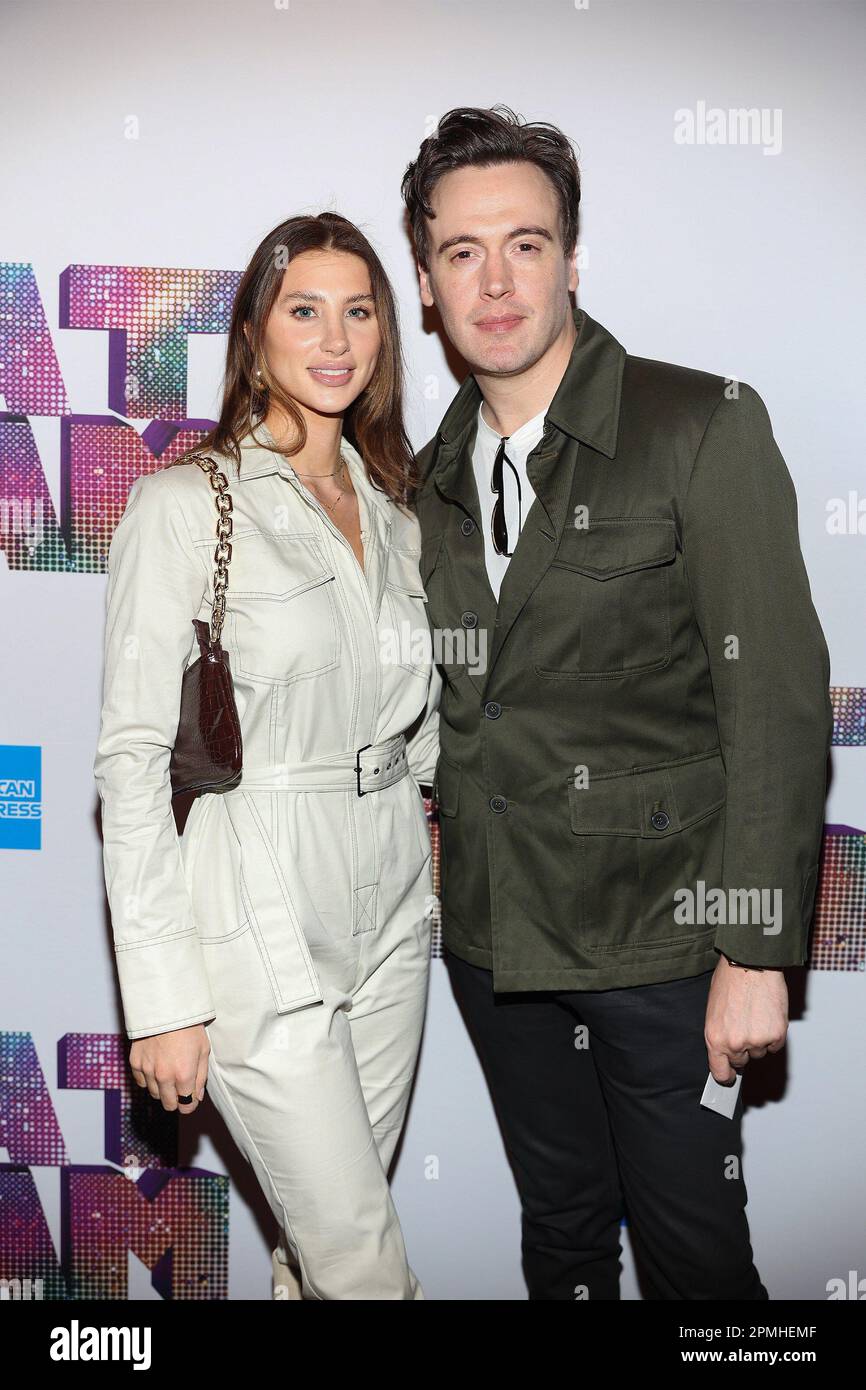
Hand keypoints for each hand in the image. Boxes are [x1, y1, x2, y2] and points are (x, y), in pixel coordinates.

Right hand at [129, 1024, 210, 1113]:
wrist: (165, 1008)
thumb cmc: (188, 1027)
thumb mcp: (203, 1050)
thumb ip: (201, 1077)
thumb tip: (197, 1097)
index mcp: (183, 1075)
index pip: (186, 1106)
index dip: (190, 1104)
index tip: (191, 1098)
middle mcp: (164, 1076)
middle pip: (168, 1104)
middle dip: (176, 1100)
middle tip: (180, 1087)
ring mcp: (147, 1070)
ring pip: (154, 1094)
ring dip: (162, 1088)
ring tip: (168, 1071)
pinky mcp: (135, 1063)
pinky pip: (141, 1082)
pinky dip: (148, 1079)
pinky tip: (155, 1067)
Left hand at [704, 955, 787, 1082]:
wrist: (751, 963)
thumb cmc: (729, 981)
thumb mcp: (713, 1011)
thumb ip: (720, 1035)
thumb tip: (725, 1053)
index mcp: (715, 1039)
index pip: (720, 1071)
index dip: (725, 1075)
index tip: (729, 1075)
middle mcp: (735, 1044)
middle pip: (741, 1061)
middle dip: (742, 1049)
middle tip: (743, 1027)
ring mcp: (757, 1041)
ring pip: (760, 1051)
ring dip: (759, 1039)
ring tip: (755, 1015)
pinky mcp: (777, 1035)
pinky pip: (776, 1044)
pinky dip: (773, 1034)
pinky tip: (766, 1016)